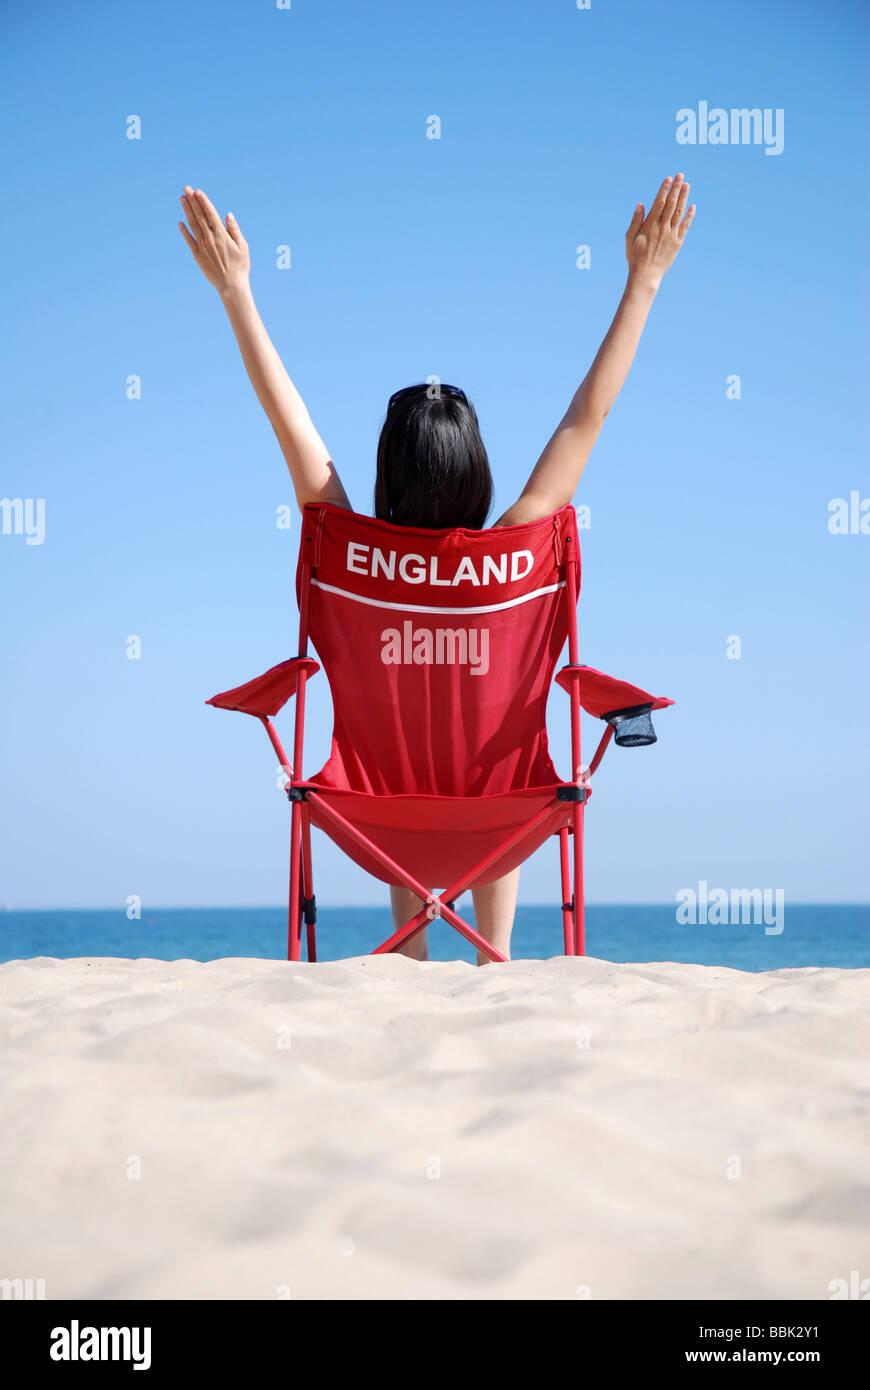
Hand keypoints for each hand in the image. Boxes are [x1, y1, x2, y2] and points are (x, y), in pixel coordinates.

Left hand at [178, 186, 249, 294]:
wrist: (231, 285)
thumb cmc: (240, 266)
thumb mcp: (243, 246)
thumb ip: (234, 230)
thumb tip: (227, 215)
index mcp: (222, 235)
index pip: (210, 214)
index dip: (203, 202)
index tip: (198, 191)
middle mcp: (210, 239)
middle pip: (199, 216)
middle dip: (192, 201)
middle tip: (186, 188)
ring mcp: (202, 247)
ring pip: (192, 225)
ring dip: (187, 211)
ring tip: (182, 199)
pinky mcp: (197, 256)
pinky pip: (189, 240)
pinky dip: (184, 231)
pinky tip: (180, 222)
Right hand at [625, 174, 694, 289]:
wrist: (646, 274)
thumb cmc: (635, 256)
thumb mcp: (629, 238)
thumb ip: (635, 220)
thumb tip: (640, 204)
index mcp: (650, 225)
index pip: (659, 202)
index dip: (664, 189)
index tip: (668, 179)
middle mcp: (662, 227)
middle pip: (671, 203)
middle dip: (676, 188)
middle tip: (680, 175)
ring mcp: (671, 234)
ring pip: (679, 212)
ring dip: (683, 197)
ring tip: (687, 185)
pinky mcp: (678, 242)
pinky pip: (685, 226)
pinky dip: (689, 216)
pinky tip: (692, 206)